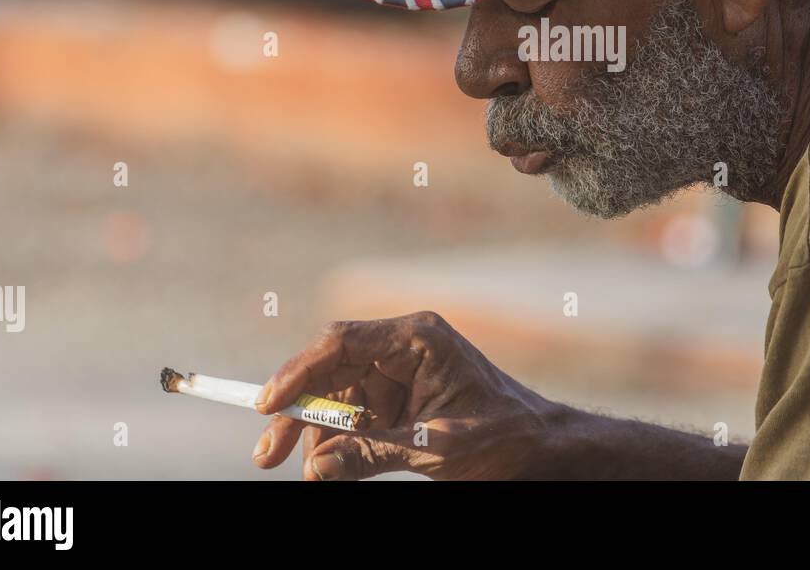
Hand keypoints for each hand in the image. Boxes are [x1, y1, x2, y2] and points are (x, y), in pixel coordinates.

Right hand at [251, 312, 562, 479]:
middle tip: (267, 453)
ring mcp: (399, 374)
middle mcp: (403, 348)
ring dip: (313, 434)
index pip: (342, 342)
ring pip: (336, 397)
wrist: (542, 449)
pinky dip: (336, 444)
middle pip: (330, 370)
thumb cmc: (504, 438)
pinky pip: (353, 417)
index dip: (297, 371)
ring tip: (304, 470)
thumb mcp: (436, 447)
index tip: (266, 405)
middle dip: (296, 410)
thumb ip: (373, 454)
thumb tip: (315, 469)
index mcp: (418, 339)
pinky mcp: (399, 401)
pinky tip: (326, 468)